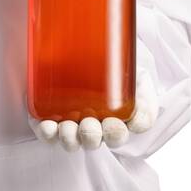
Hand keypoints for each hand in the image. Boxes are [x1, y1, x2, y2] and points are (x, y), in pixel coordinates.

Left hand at [29, 76, 156, 151]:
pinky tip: (46, 126)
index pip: (117, 136)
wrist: (96, 49)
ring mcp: (71, 124)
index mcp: (116, 122)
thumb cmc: (122, 69)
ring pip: (70, 140)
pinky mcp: (49, 117)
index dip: (115, 135)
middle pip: (92, 141)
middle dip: (90, 136)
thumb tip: (138, 119)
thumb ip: (145, 96)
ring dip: (68, 137)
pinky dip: (46, 132)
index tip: (113, 122)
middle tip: (89, 123)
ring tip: (67, 126)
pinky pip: (47, 132)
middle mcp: (92, 127)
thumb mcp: (141, 79)